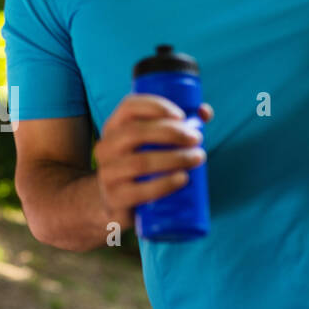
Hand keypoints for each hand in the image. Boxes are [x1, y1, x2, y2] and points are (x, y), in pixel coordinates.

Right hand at [94, 95, 213, 231]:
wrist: (117, 203)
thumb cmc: (142, 165)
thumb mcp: (151, 143)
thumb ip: (178, 125)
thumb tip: (204, 111)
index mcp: (113, 128)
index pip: (128, 107)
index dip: (155, 106)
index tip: (182, 116)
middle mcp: (105, 148)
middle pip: (135, 132)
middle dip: (171, 132)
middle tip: (196, 139)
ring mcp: (107, 174)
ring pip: (140, 162)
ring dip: (174, 157)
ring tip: (197, 158)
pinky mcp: (115, 198)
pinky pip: (140, 190)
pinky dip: (165, 183)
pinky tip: (183, 178)